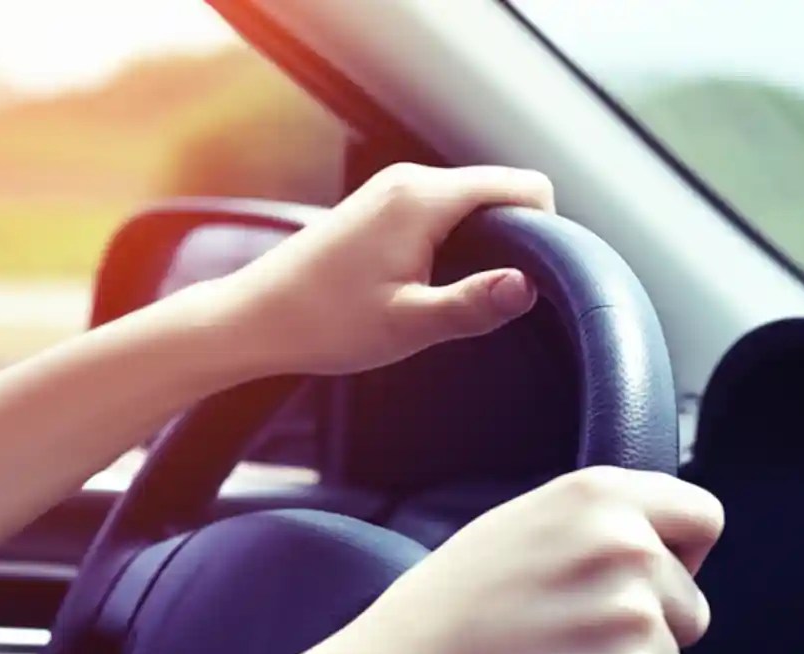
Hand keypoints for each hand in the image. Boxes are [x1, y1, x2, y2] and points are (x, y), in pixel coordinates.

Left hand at [222, 163, 554, 375]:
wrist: (255, 318)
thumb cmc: (323, 323)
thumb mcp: (407, 324)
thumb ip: (472, 305)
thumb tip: (528, 286)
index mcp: (423, 197)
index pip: (524, 186)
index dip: (548, 229)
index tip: (538, 280)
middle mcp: (409, 180)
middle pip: (500, 191)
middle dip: (516, 238)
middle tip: (497, 297)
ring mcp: (391, 189)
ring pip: (471, 202)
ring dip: (484, 242)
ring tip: (464, 295)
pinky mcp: (379, 206)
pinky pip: (442, 210)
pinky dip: (455, 241)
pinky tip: (435, 284)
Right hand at [336, 468, 723, 653]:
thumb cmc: (455, 602)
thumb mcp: (523, 524)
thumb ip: (597, 520)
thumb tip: (664, 541)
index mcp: (597, 495)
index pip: (703, 516)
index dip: (676, 552)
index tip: (639, 575)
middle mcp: (627, 546)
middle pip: (691, 604)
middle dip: (647, 627)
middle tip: (569, 632)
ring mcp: (633, 617)